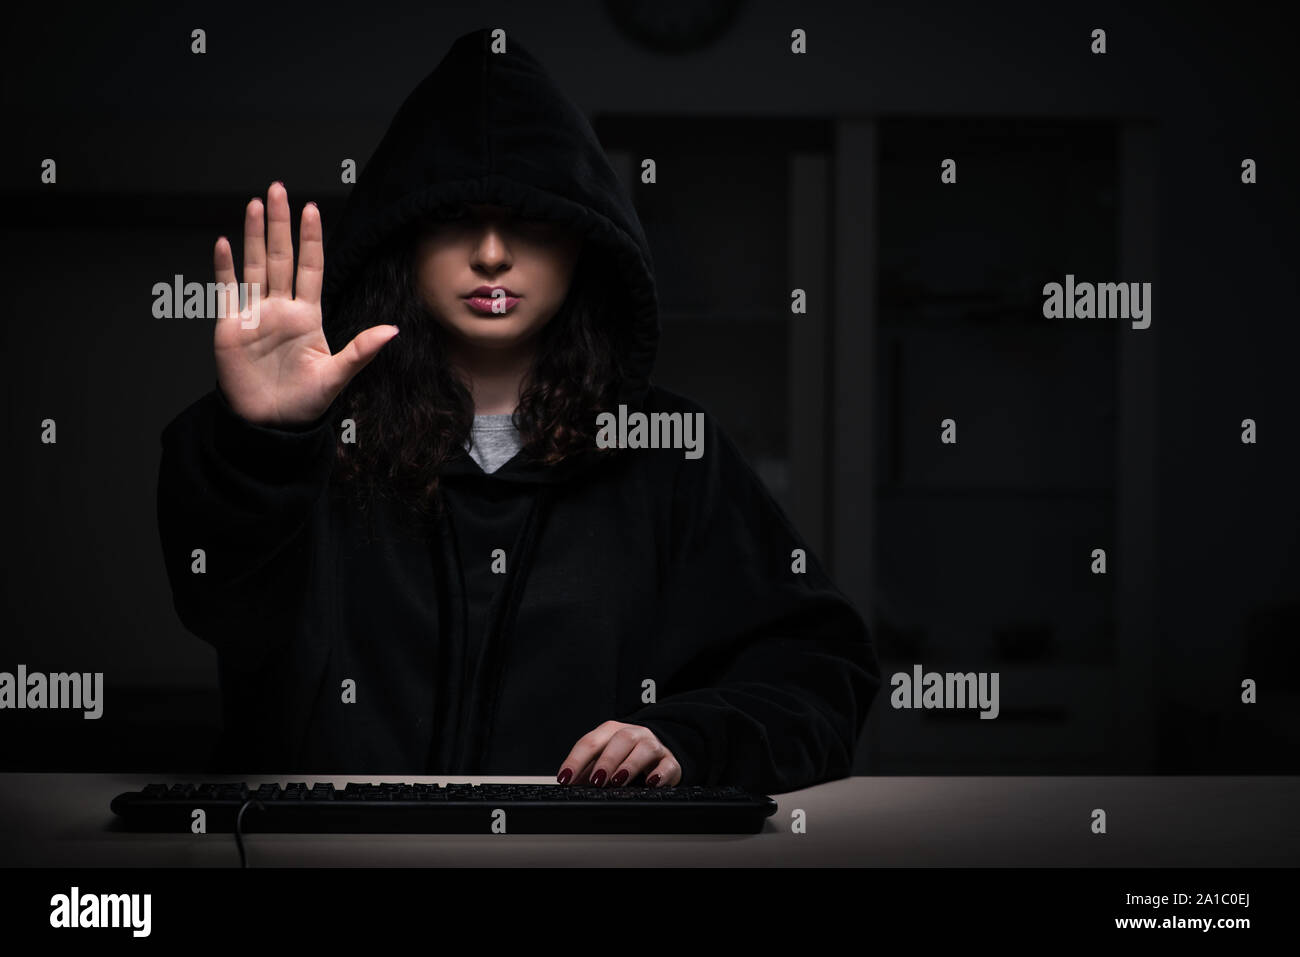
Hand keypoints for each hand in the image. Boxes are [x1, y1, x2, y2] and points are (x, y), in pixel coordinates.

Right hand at [213, 181, 398, 427]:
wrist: (271, 425)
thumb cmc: (304, 402)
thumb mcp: (337, 375)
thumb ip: (361, 351)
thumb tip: (393, 331)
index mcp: (307, 316)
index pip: (311, 268)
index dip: (311, 239)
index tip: (312, 210)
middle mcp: (280, 309)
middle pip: (280, 257)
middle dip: (280, 224)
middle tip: (280, 189)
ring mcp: (254, 315)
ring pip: (254, 266)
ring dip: (254, 235)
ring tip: (256, 205)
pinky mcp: (231, 327)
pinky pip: (227, 292)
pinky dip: (224, 268)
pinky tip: (225, 243)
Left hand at [555, 720, 681, 787]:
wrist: (658, 754)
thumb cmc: (624, 758)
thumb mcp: (602, 762)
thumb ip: (585, 772)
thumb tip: (568, 785)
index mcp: (611, 732)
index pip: (590, 742)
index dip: (576, 760)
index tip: (565, 778)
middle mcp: (633, 734)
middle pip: (621, 740)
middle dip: (607, 760)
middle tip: (596, 780)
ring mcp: (653, 746)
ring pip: (645, 748)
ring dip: (630, 765)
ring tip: (618, 781)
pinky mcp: (670, 762)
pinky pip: (668, 765)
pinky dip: (660, 774)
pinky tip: (651, 783)